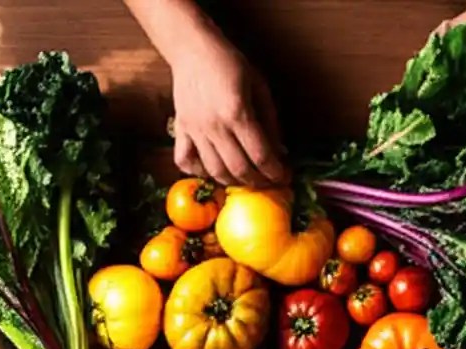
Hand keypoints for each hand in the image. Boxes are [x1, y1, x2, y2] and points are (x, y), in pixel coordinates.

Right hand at [170, 33, 287, 187]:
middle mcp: (215, 126)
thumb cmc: (230, 64)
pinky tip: (213, 170)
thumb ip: (270, 122)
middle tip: (269, 181)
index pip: (261, 154)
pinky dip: (199, 172)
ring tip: (246, 178)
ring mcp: (194, 130)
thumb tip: (280, 152)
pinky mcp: (180, 130)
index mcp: (237, 112)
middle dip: (258, 181)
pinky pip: (185, 161)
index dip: (276, 171)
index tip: (285, 177)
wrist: (193, 49)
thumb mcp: (259, 87)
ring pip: (214, 171)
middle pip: (239, 169)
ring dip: (234, 181)